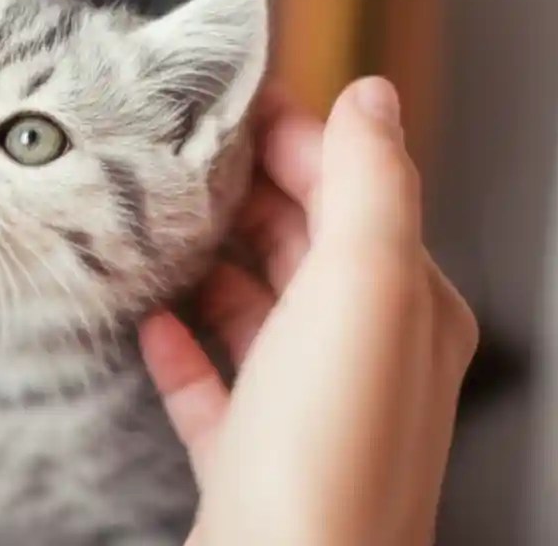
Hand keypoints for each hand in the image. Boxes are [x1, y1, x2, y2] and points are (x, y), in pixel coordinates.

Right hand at [140, 78, 478, 545]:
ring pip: (259, 315)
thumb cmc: (326, 448)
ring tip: (156, 226)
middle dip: (246, 194)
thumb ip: (369, 184)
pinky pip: (214, 388)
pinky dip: (185, 348)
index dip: (295, 137)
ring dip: (214, 266)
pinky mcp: (247, 461)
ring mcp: (303, 414)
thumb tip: (371, 97)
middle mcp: (363, 360)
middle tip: (176, 153)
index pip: (356, 192)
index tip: (227, 100)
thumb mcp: (362, 289)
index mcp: (405, 310)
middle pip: (304, 249)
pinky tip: (152, 324)